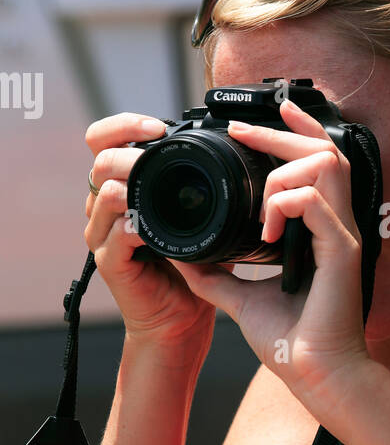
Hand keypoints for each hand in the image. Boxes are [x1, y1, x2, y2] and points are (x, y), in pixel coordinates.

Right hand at [85, 112, 215, 355]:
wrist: (181, 319)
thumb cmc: (193, 267)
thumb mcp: (203, 217)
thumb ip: (204, 187)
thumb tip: (235, 151)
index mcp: (124, 187)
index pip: (103, 140)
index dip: (124, 125)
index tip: (157, 127)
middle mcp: (105, 207)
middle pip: (100, 160)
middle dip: (131, 150)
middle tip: (161, 151)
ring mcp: (103, 234)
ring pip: (104, 193)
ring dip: (133, 186)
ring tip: (161, 190)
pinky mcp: (109, 262)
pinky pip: (115, 234)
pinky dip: (135, 227)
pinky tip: (153, 228)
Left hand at [172, 98, 369, 408]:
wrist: (316, 377)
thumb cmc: (293, 343)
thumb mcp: (243, 299)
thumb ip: (220, 275)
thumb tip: (189, 259)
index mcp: (324, 232)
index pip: (322, 163)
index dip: (300, 128)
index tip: (274, 110)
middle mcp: (340, 227)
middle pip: (327, 151)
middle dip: (283, 131)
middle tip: (244, 129)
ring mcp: (345, 237)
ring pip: (325, 166)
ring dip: (283, 173)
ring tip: (260, 207)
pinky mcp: (343, 252)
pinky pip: (313, 202)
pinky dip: (285, 205)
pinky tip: (267, 231)